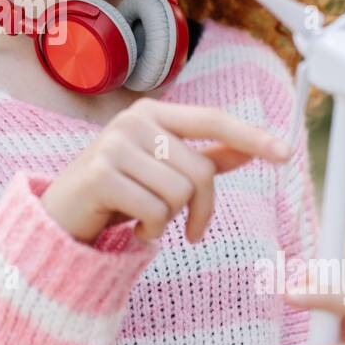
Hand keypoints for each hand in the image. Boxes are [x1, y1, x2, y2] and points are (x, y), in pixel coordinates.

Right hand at [39, 99, 291, 245]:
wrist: (59, 217)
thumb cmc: (116, 193)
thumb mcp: (161, 173)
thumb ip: (203, 158)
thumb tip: (250, 148)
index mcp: (152, 114)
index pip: (212, 119)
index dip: (250, 135)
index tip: (285, 152)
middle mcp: (133, 121)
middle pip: (200, 170)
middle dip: (200, 209)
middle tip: (187, 229)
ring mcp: (114, 145)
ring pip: (179, 193)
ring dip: (169, 220)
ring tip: (144, 219)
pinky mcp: (100, 174)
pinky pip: (154, 211)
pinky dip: (150, 231)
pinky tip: (131, 228)